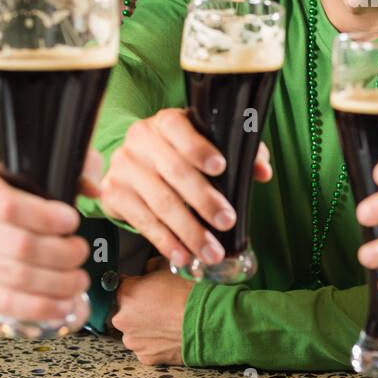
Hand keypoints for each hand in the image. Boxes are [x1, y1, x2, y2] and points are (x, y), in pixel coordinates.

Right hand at [0, 149, 99, 320]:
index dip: (46, 217)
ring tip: (78, 280)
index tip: (72, 221)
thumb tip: (94, 188)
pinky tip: (60, 304)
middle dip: (62, 253)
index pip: (9, 205)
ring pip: (15, 278)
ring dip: (57, 283)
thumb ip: (68, 170)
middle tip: (80, 252)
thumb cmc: (0, 201)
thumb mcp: (26, 175)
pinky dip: (38, 307)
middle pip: (19, 246)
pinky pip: (2, 302)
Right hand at [97, 108, 271, 271]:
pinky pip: (143, 222)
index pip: (180, 130)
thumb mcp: (207, 143)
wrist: (133, 162)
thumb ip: (239, 152)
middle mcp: (141, 141)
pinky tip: (184, 255)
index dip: (199, 148)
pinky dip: (166, 241)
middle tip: (228, 221)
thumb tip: (262, 171)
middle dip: (204, 200)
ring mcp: (124, 168)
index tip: (221, 167)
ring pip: (161, 202)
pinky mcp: (114, 194)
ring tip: (212, 251)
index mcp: (166, 122)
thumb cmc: (180, 152)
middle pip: (175, 172)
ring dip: (189, 231)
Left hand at [111, 256, 190, 364]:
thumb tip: (147, 271)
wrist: (211, 321)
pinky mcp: (146, 358)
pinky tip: (172, 334)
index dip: (133, 284)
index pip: (117, 285)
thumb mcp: (172, 266)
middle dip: (139, 307)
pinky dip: (156, 343)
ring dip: (147, 327)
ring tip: (170, 321)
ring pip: (135, 331)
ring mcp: (134, 341)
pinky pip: (147, 347)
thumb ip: (151, 267)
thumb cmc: (192, 293)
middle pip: (125, 310)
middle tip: (162, 304)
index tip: (141, 286)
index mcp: (126, 293)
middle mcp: (123, 319)